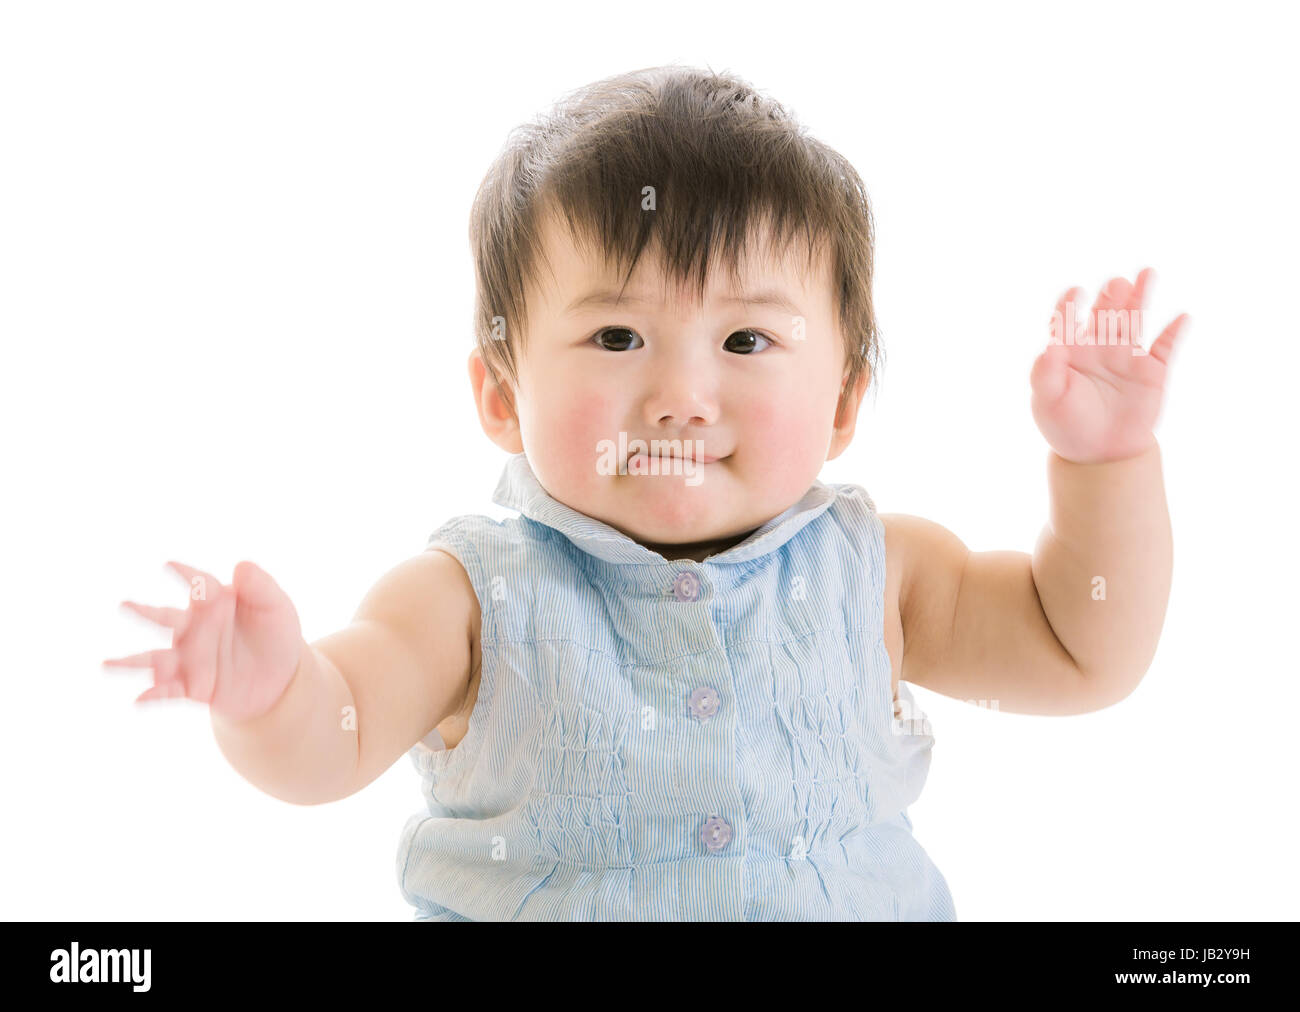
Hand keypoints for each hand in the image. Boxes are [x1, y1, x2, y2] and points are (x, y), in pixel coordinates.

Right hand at [104, 560, 305, 721]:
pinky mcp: (194, 686)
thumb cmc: (275, 634)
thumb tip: (241, 565)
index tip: (170, 564)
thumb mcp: (276, 607)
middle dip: (146, 613)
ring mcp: (190, 657)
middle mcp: (195, 628)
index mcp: (214, 602)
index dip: (186, 574)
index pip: (198, 584)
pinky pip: (170, 691)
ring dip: (132, 661)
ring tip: (107, 664)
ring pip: (157, 659)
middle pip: (166, 618)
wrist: (282, 678)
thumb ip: (260, 586)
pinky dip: (154, 695)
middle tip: (125, 605)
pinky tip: (138, 700)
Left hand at [1030, 267, 1188, 463]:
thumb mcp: (1047, 400)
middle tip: (1116, 284)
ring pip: (1134, 319)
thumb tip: (1049, 345)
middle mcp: (1099, 344)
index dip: (1070, 303)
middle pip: (1105, 312)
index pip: (1067, 318)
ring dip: (1140, 296)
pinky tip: (1181, 317)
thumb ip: (1045, 373)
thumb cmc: (1066, 423)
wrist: (1099, 452)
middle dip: (1111, 296)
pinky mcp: (1153, 370)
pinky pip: (1165, 347)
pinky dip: (1173, 332)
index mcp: (1069, 348)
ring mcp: (1127, 355)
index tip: (1074, 292)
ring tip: (1146, 273)